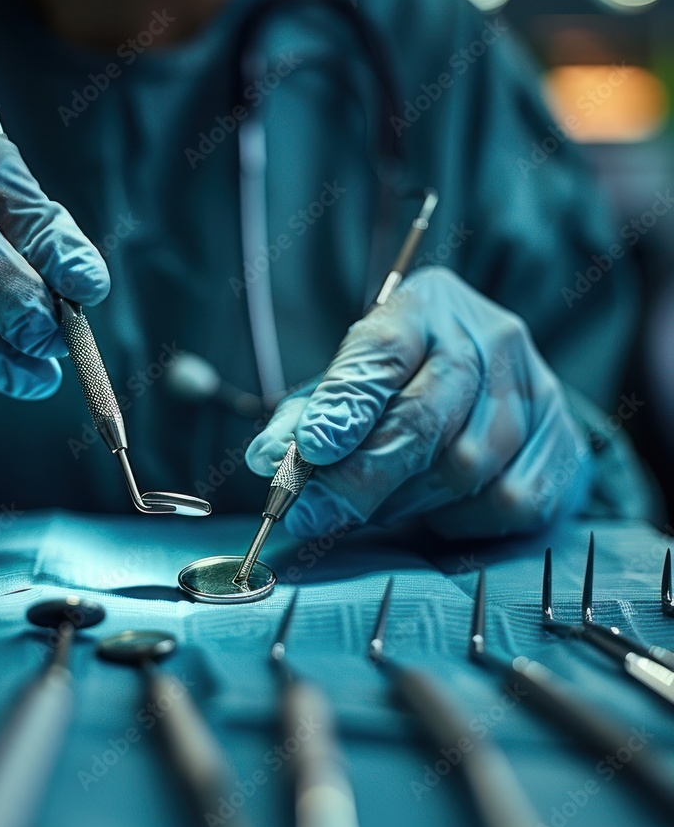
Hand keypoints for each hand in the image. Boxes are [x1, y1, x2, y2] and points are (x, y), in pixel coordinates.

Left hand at [246, 267, 590, 538]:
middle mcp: (490, 336)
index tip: (312, 449)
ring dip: (404, 502)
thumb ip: (305, 417)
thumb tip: (264, 457)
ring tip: (374, 505)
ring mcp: (536, 388)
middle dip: (361, 476)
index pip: (383, 352)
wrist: (499, 392)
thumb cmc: (404, 387)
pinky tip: (433, 508)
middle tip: (312, 514)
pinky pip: (502, 503)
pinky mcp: (562, 444)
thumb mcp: (349, 383)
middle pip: (423, 417)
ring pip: (461, 467)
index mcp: (424, 306)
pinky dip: (456, 520)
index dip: (345, 404)